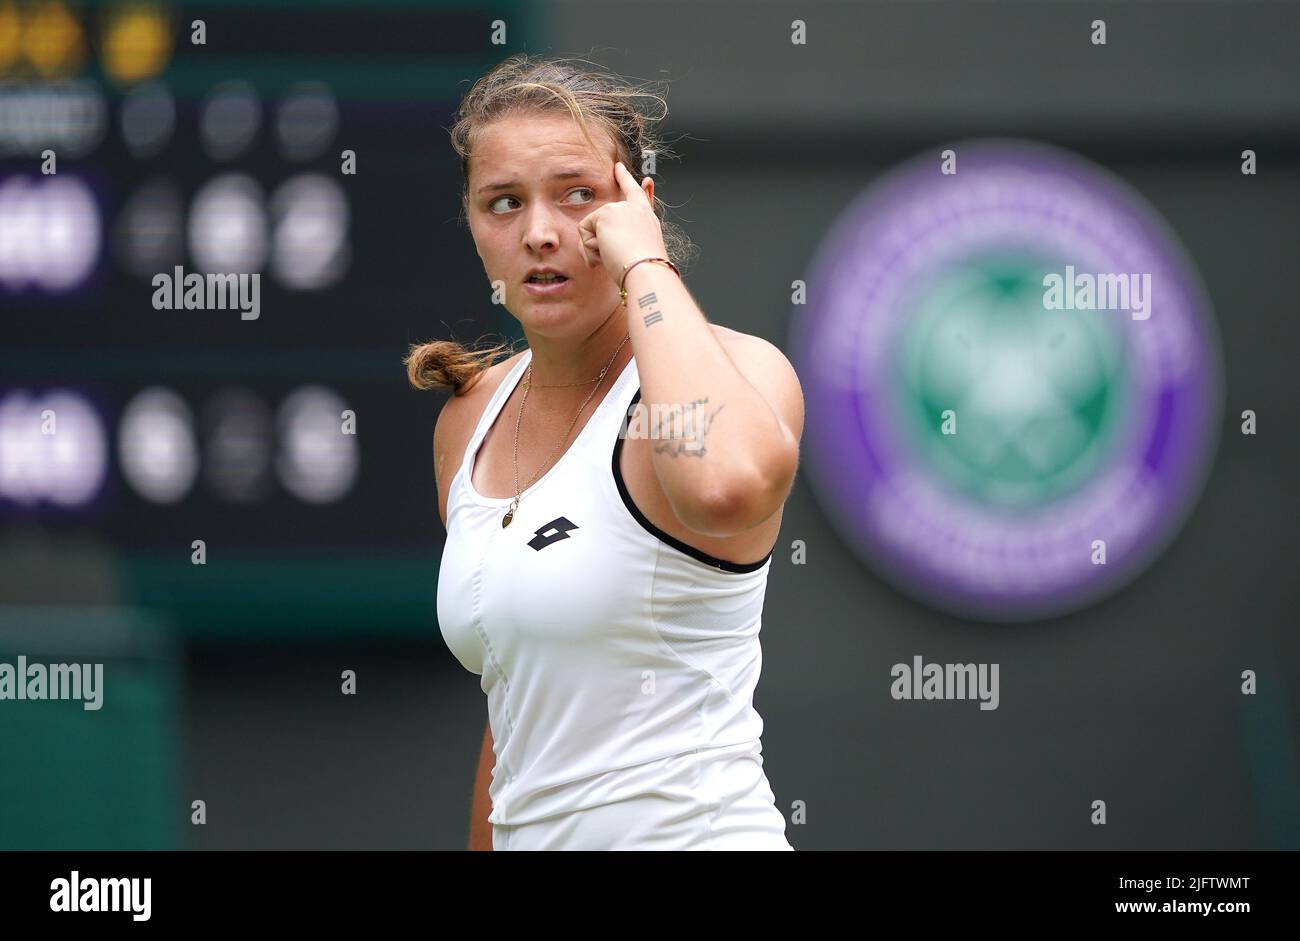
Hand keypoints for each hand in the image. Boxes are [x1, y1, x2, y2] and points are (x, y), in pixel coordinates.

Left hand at [577, 161, 669, 286]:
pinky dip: (590, 248)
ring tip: (615, 256)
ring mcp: (621, 208)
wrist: (646, 270)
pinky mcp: (606, 213)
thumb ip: (623, 236)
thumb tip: (614, 226)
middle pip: (603, 217)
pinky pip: (584, 231)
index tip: (618, 166)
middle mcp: (636, 209)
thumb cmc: (645, 268)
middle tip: (611, 258)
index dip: (625, 179)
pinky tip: (607, 252)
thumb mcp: (638, 250)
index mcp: (647, 219)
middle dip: (595, 244)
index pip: (635, 194)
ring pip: (592, 229)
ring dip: (597, 249)